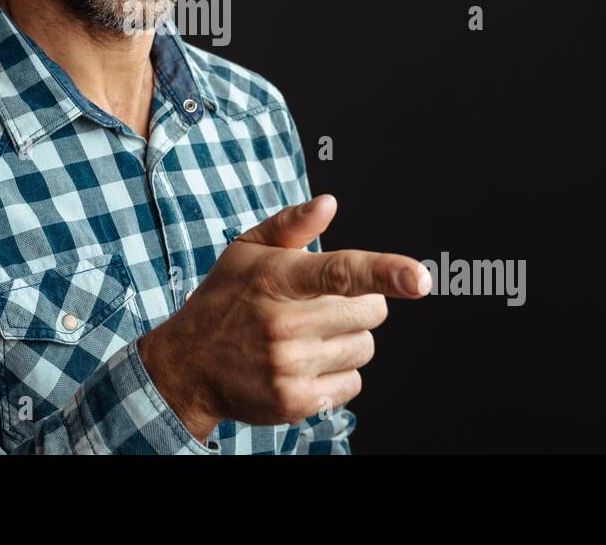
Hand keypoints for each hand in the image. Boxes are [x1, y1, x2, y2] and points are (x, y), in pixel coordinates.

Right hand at [137, 195, 428, 440]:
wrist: (186, 365)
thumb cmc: (225, 298)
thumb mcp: (246, 249)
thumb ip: (290, 224)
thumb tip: (330, 203)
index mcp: (276, 278)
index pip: (339, 272)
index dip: (384, 272)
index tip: (419, 278)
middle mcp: (283, 324)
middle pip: (371, 312)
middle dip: (359, 305)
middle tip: (322, 304)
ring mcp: (288, 366)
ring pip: (364, 348)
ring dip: (348, 339)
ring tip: (308, 335)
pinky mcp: (294, 402)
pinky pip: (352, 384)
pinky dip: (338, 373)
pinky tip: (305, 363)